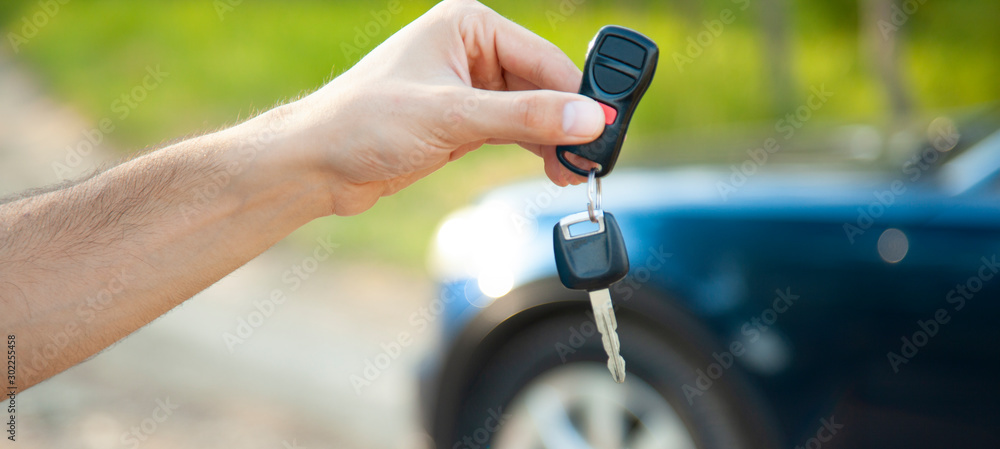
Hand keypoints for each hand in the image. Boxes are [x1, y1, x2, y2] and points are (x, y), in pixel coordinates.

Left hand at [275, 0, 605, 215]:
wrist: (317, 164)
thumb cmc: (365, 122)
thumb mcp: (452, 116)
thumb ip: (524, 117)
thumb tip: (588, 119)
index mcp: (468, 26)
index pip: (542, 57)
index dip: (577, 96)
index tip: (603, 129)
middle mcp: (471, 50)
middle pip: (542, 85)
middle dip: (566, 123)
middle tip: (591, 159)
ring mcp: (468, 87)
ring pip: (531, 111)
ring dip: (553, 140)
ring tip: (574, 172)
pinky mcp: (463, 121)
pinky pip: (513, 130)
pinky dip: (534, 148)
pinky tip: (553, 167)